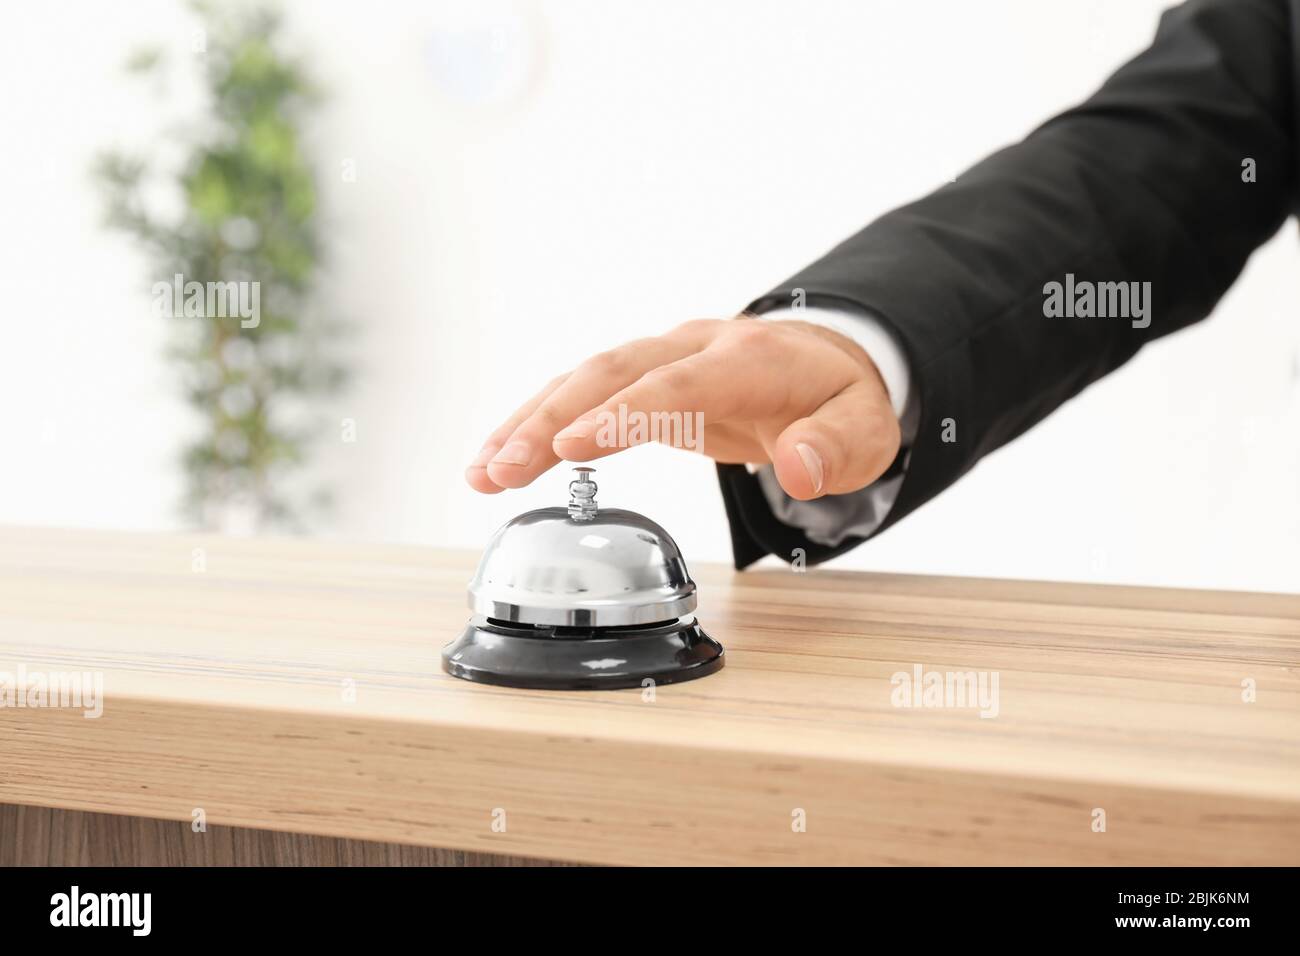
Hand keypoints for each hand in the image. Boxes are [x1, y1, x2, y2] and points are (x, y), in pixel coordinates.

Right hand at [465, 317, 900, 500]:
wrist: (827, 359)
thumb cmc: (842, 399)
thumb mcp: (866, 431)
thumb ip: (836, 447)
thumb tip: (802, 469)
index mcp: (746, 361)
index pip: (676, 384)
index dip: (622, 413)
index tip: (572, 445)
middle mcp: (694, 348)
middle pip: (609, 374)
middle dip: (549, 420)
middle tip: (500, 471)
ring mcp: (664, 357)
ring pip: (584, 378)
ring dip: (528, 423)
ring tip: (481, 473)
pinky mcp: (644, 377)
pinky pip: (583, 393)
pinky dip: (539, 423)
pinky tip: (500, 457)